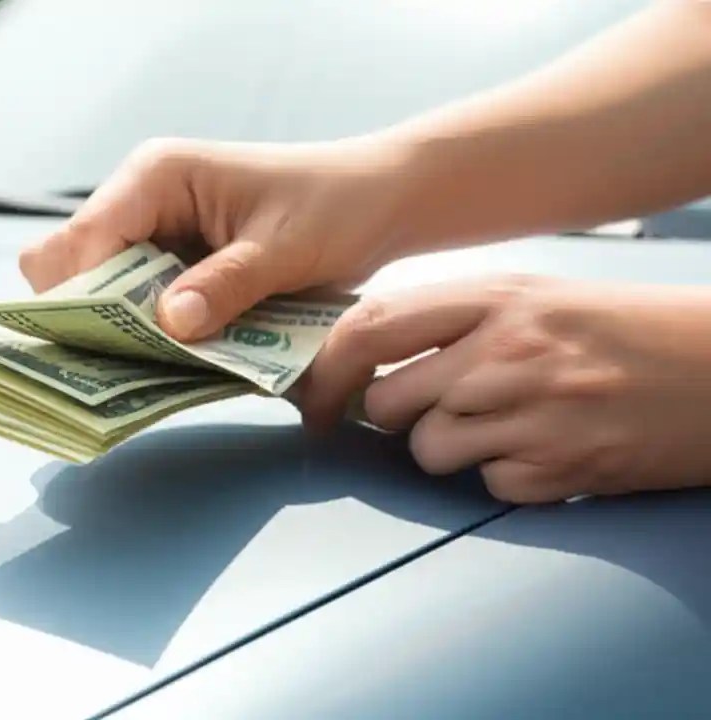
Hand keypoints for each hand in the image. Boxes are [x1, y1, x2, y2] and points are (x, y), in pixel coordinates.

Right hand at [18, 136, 412, 340]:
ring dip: (122, 331)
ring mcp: (151, 233)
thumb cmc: (337, 205)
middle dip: (91, 317)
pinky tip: (181, 357)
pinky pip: (133, 305)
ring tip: (161, 363)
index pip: (83, 240)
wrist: (379, 201)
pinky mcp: (169, 264)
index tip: (107, 349)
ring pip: (95, 293)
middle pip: (66, 266)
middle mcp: (139, 200)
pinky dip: (148, 334)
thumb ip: (225, 285)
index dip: (83, 297)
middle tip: (135, 360)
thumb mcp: (284, 249)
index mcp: (155, 176)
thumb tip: (170, 324)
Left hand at [300, 275, 710, 502]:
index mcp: (496, 300)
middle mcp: (507, 353)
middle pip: (386, 402)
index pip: (372, 326)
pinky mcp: (560, 469)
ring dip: (447, 448)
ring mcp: (533, 414)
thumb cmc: (621, 330)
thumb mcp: (535, 297)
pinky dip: (503, 475)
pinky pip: (486, 484)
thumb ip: (453, 318)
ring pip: (427, 451)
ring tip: (500, 425)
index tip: (316, 391)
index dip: (327, 365)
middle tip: (421, 410)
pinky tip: (543, 446)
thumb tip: (365, 347)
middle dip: (389, 416)